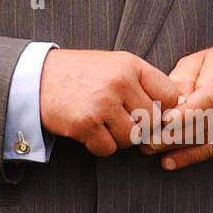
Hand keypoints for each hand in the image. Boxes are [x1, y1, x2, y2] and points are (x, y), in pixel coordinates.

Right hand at [39, 49, 182, 156]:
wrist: (36, 77)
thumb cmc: (80, 73)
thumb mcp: (114, 64)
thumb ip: (142, 82)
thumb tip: (175, 108)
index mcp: (130, 65)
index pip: (169, 96)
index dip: (162, 109)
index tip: (149, 111)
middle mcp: (119, 82)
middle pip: (152, 121)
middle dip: (139, 126)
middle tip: (121, 120)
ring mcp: (102, 104)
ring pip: (132, 138)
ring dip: (120, 137)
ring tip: (103, 123)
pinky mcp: (85, 124)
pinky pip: (108, 148)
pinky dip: (100, 145)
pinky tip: (89, 131)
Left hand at [141, 44, 212, 170]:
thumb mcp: (199, 61)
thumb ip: (181, 80)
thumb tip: (165, 102)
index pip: (210, 96)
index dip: (188, 111)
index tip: (166, 120)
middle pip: (206, 121)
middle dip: (174, 132)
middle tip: (146, 138)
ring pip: (207, 138)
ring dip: (176, 146)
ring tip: (149, 147)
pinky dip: (189, 157)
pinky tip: (168, 161)